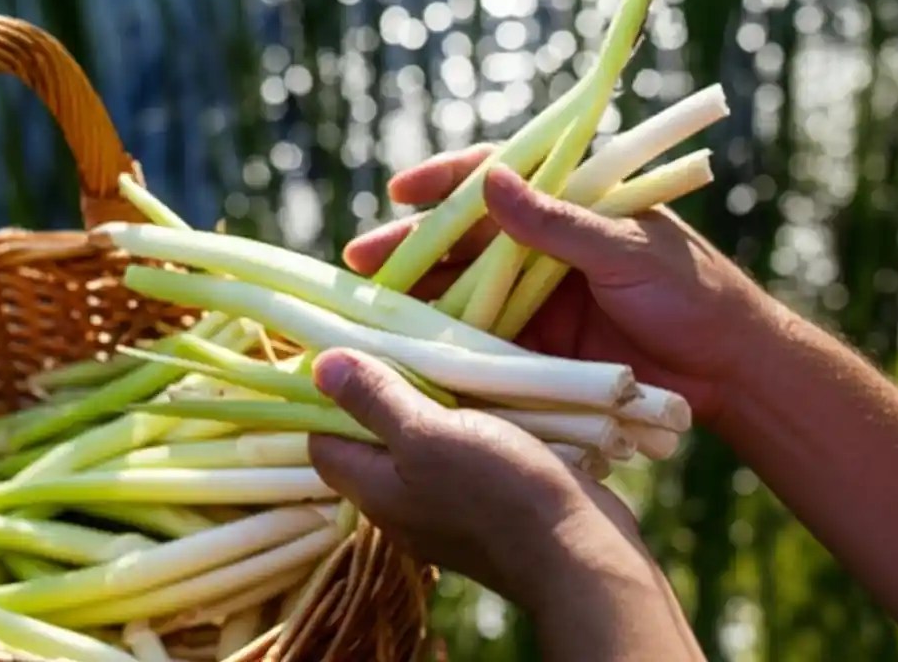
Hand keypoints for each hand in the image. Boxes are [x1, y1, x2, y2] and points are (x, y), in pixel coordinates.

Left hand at [308, 348, 702, 659]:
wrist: (578, 550)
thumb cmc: (498, 491)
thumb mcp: (428, 434)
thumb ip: (375, 401)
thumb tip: (319, 366)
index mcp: (374, 492)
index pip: (323, 443)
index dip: (326, 400)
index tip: (347, 354)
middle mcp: (401, 506)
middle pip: (371, 442)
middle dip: (381, 395)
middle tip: (402, 346)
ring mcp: (444, 509)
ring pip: (420, 445)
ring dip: (429, 406)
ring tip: (445, 363)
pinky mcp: (485, 505)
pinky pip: (459, 456)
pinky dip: (464, 425)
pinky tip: (484, 398)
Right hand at [344, 145, 784, 424]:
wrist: (729, 370)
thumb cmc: (692, 292)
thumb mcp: (625, 248)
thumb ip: (557, 222)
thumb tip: (490, 180)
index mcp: (571, 204)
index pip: (497, 179)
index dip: (445, 182)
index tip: (402, 191)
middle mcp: (544, 247)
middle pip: (464, 240)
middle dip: (411, 248)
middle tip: (360, 263)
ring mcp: (537, 298)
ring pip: (463, 291)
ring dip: (417, 298)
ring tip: (368, 309)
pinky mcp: (537, 347)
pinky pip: (480, 340)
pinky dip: (444, 343)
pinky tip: (406, 349)